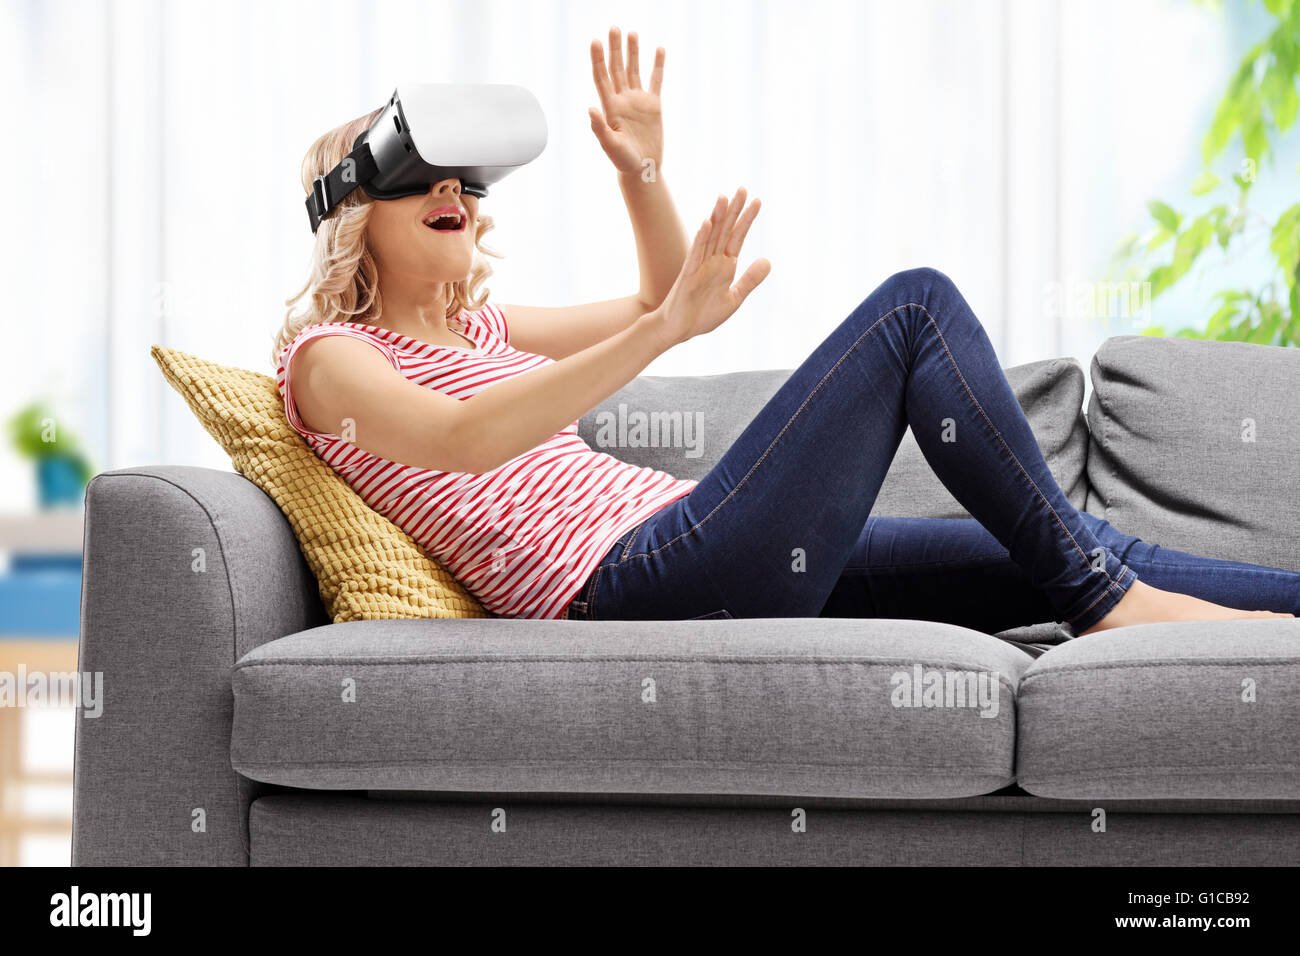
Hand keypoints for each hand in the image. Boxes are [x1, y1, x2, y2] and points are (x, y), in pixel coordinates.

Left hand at [589, 27, 664, 176]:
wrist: (643, 169)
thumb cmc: (624, 161)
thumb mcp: (610, 146)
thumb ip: (600, 128)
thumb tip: (589, 109)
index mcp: (610, 107)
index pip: (602, 78)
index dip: (598, 59)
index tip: (595, 42)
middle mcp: (622, 100)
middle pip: (616, 68)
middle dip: (615, 48)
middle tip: (614, 28)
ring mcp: (638, 101)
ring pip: (634, 70)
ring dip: (633, 52)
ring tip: (632, 33)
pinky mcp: (653, 105)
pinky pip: (656, 81)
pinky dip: (657, 65)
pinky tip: (658, 50)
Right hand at [651, 188, 770, 348]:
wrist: (678, 330)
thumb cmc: (702, 315)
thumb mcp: (734, 298)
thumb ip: (750, 279)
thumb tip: (768, 260)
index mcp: (724, 266)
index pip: (737, 237)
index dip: (747, 220)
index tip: (757, 201)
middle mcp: (712, 261)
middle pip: (724, 231)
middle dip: (734, 210)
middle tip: (743, 189)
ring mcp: (698, 267)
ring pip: (709, 238)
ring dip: (716, 218)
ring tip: (724, 198)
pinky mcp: (687, 277)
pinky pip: (694, 255)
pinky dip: (700, 239)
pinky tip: (706, 224)